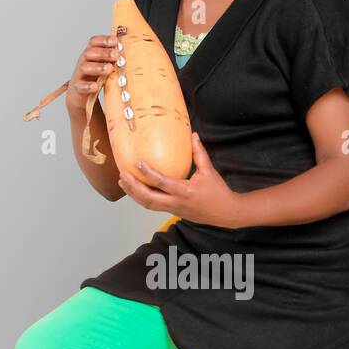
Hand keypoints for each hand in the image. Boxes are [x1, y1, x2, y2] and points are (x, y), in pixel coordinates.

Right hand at [64, 33, 121, 114]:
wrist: (81, 95)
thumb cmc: (97, 77)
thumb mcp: (105, 65)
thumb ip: (114, 58)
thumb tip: (134, 51)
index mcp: (91, 54)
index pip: (94, 42)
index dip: (104, 40)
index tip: (115, 41)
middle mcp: (84, 61)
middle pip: (90, 53)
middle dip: (103, 53)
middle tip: (116, 55)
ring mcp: (80, 74)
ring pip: (85, 68)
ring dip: (97, 67)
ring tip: (109, 68)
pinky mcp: (78, 88)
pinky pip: (81, 86)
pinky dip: (88, 86)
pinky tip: (96, 86)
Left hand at [118, 133, 245, 228]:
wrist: (225, 213)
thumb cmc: (217, 191)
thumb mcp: (209, 171)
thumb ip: (199, 153)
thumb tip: (193, 135)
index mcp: (185, 191)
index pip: (162, 182)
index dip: (148, 173)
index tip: (137, 163)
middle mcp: (176, 202)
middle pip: (148, 198)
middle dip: (133, 188)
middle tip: (123, 175)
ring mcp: (173, 209)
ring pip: (148, 205)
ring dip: (134, 194)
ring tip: (123, 182)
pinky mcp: (172, 211)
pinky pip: (153, 206)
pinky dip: (141, 198)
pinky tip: (135, 189)